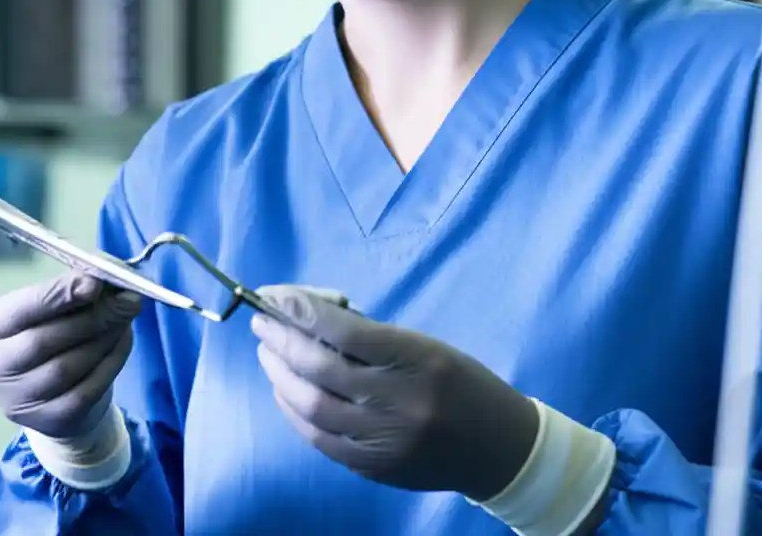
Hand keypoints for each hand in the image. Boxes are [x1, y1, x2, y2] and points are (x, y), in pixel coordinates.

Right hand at [0, 272, 141, 438]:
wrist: (52, 394)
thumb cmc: (49, 335)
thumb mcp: (50, 309)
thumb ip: (72, 292)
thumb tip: (112, 282)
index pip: (23, 309)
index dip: (59, 295)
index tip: (95, 283)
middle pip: (44, 341)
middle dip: (92, 317)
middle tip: (126, 301)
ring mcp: (17, 400)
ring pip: (68, 367)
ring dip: (105, 338)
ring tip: (125, 318)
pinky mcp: (48, 421)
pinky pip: (87, 390)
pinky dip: (111, 362)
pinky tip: (121, 342)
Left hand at [250, 285, 539, 501]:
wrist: (499, 448)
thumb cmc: (461, 385)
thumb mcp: (427, 347)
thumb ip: (373, 338)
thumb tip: (311, 321)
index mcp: (420, 360)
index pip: (348, 331)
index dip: (304, 311)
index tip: (275, 294)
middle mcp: (401, 402)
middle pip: (322, 368)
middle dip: (283, 340)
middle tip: (262, 321)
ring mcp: (385, 440)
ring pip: (312, 406)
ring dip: (281, 375)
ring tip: (268, 352)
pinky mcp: (374, 468)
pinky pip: (320, 439)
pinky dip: (295, 412)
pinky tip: (285, 390)